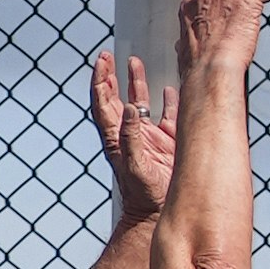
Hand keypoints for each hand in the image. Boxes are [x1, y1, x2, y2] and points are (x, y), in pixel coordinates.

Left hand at [90, 49, 179, 219]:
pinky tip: (169, 89)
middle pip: (115, 98)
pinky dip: (167, 101)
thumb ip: (131, 137)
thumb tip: (128, 107)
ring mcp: (148, 137)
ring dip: (135, 83)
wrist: (158, 213)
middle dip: (111, 76)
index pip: (103, 102)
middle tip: (107, 55)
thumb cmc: (143, 195)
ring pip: (139, 103)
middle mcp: (130, 133)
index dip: (101, 80)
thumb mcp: (135, 165)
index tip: (101, 61)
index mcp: (116, 137)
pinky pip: (166, 116)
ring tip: (133, 62)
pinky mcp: (167, 143)